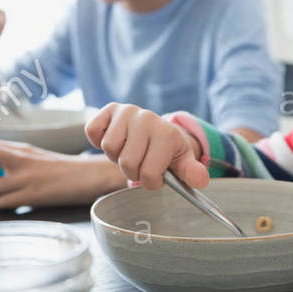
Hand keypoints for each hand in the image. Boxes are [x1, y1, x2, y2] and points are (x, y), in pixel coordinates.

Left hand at [0, 139, 121, 208]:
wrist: (89, 177)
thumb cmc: (60, 170)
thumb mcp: (34, 157)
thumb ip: (10, 159)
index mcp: (21, 149)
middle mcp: (21, 159)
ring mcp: (26, 177)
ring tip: (0, 196)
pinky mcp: (33, 195)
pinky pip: (4, 203)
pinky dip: (5, 205)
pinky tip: (17, 203)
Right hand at [85, 102, 207, 189]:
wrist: (156, 130)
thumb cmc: (167, 151)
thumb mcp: (183, 162)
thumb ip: (192, 173)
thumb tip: (200, 180)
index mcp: (166, 133)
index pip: (148, 173)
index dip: (150, 181)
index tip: (156, 175)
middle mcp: (146, 118)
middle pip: (126, 163)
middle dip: (132, 171)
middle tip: (141, 162)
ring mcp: (126, 112)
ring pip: (108, 148)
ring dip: (116, 156)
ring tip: (129, 150)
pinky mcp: (109, 109)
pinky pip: (92, 131)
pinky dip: (97, 141)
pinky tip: (115, 139)